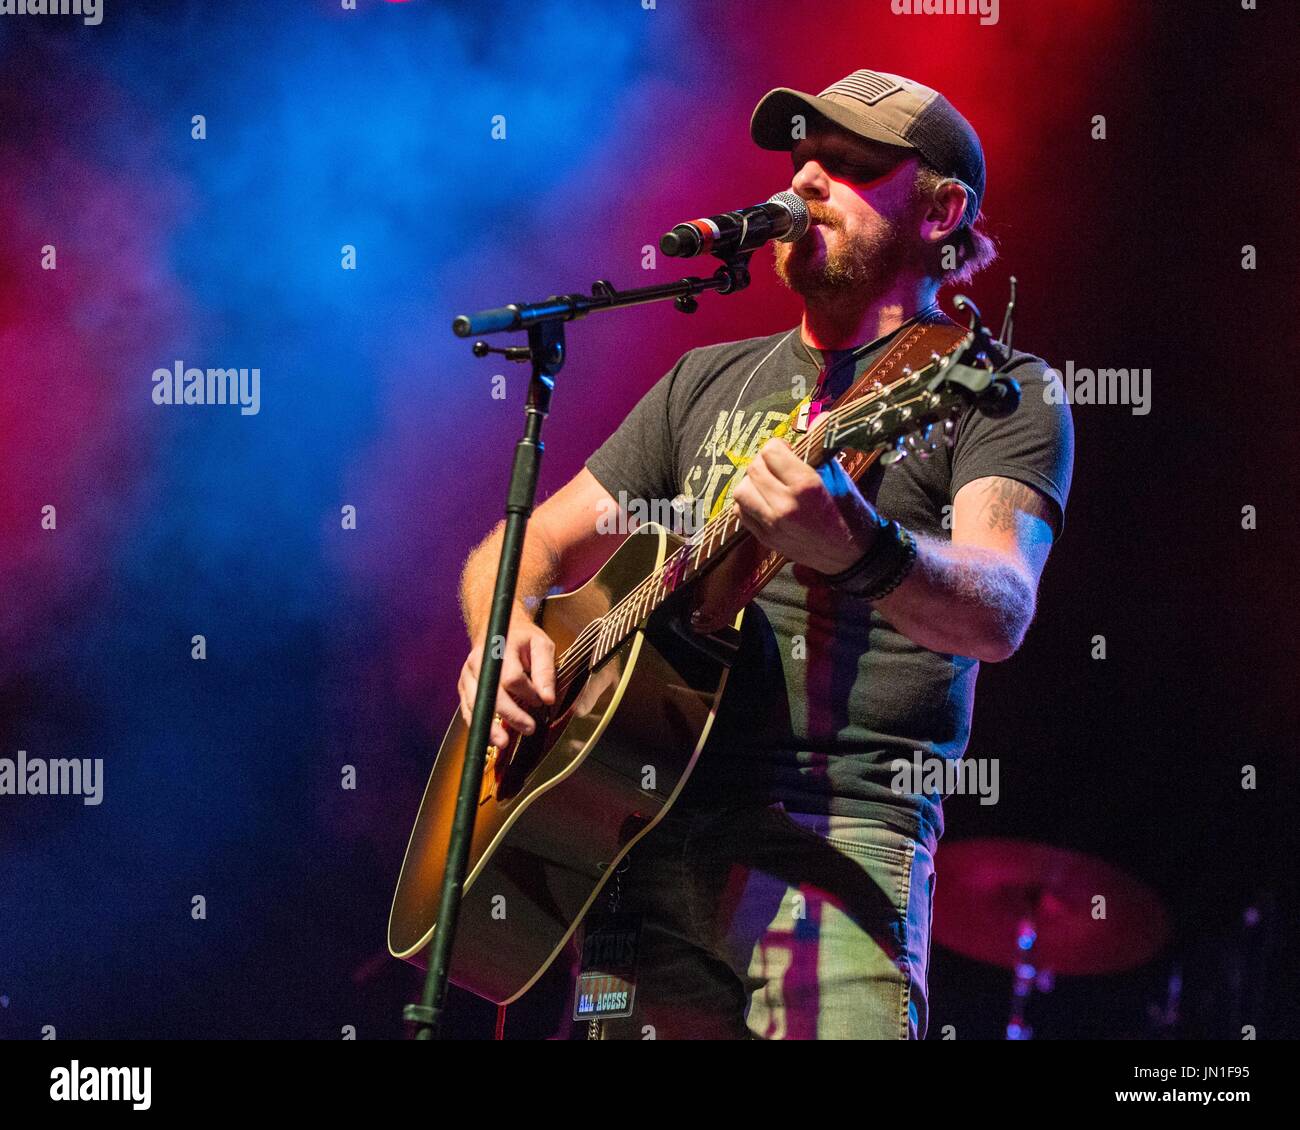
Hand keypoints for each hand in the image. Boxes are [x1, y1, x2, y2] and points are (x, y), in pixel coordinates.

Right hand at [458, 604, 555, 748]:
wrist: (497, 629)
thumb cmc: (523, 639)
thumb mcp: (542, 646)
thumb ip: (546, 671)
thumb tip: (547, 699)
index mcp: (501, 647)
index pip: (511, 677)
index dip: (527, 693)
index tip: (541, 702)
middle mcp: (480, 661)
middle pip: (491, 693)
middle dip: (510, 714)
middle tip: (529, 728)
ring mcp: (468, 673)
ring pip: (476, 704)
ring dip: (489, 726)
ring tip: (504, 742)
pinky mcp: (464, 685)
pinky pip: (468, 708)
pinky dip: (478, 724)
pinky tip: (491, 737)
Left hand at [730, 437, 879, 574]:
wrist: (853, 558)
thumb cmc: (851, 515)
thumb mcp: (840, 478)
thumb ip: (820, 449)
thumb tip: (814, 417)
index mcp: (806, 486)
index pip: (771, 452)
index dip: (778, 447)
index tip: (787, 450)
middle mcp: (785, 506)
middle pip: (754, 468)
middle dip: (764, 462)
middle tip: (777, 465)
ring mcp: (772, 525)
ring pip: (742, 490)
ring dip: (752, 482)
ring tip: (768, 483)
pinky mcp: (766, 539)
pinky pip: (741, 512)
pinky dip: (749, 502)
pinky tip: (763, 500)